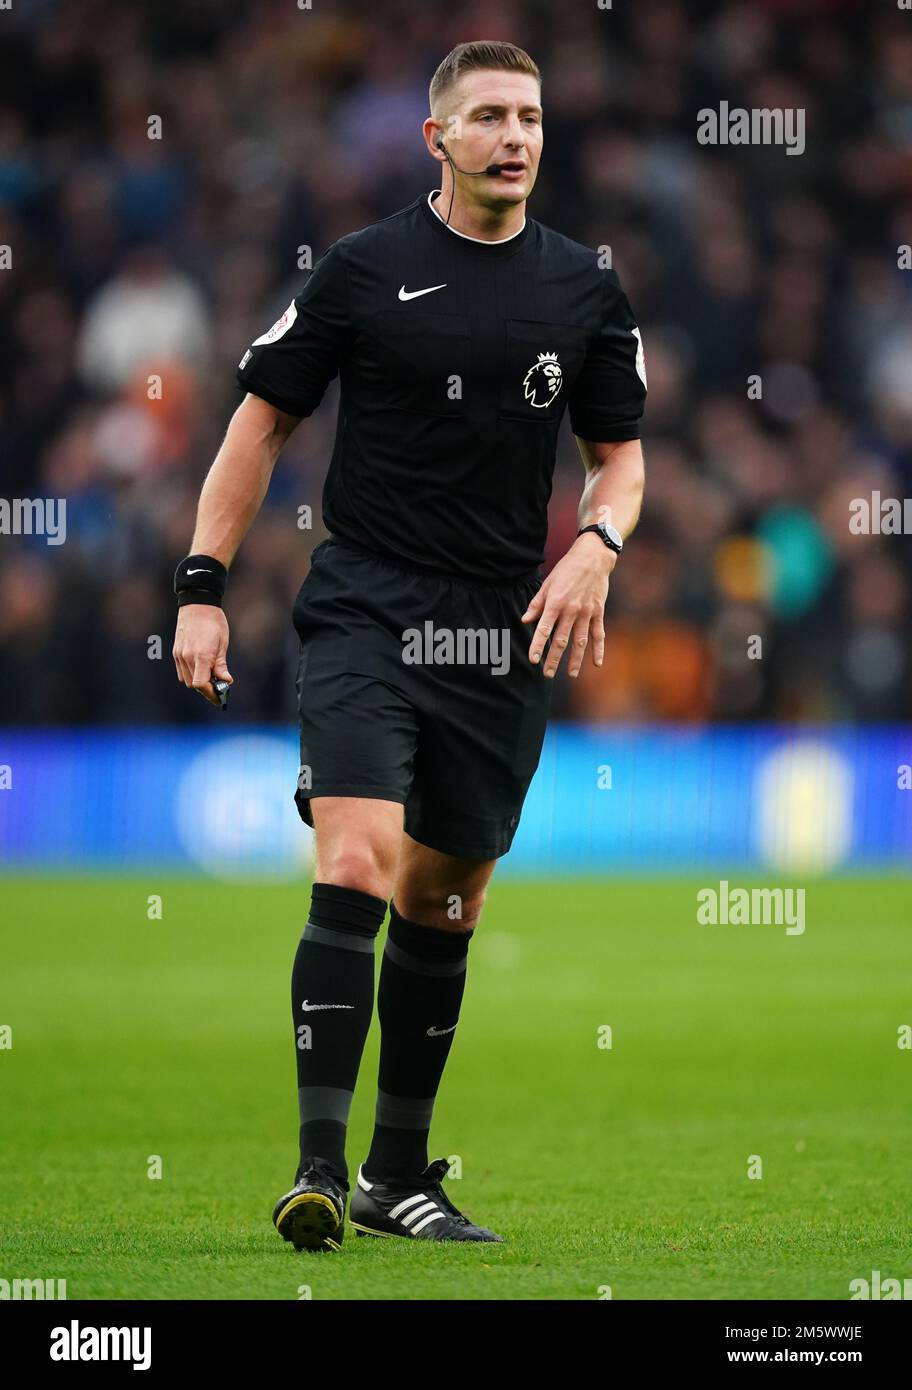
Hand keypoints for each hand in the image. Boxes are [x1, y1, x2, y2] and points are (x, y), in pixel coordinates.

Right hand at [173, 604, 232, 705]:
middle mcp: (187, 657)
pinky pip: (182, 672)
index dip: (211, 693)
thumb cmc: (214, 623)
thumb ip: (221, 665)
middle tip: (219, 688)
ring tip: (211, 678)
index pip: (201, 684)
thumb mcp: (222, 644)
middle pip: (194, 685)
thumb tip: (226, 681)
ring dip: (198, 683)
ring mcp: (179, 655)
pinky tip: (202, 670)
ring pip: (187, 680)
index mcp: (201, 655)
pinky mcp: (176, 652)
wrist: (197, 604)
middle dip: (206, 689)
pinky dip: (191, 675)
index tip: (220, 696)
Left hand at [521, 534, 615, 678]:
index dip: (537, 645)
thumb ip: (537, 604)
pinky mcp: (598, 612)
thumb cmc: (567, 569)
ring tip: (571, 675)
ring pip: (580, 641)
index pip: (544, 629)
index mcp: (555, 603)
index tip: (533, 659)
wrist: (593, 557)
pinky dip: (598, 649)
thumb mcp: (547, 583)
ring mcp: (586, 612)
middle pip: (561, 640)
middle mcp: (571, 610)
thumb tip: (525, 621)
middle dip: (554, 659)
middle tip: (547, 674)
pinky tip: (597, 663)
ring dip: (575, 660)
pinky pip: (598, 634)